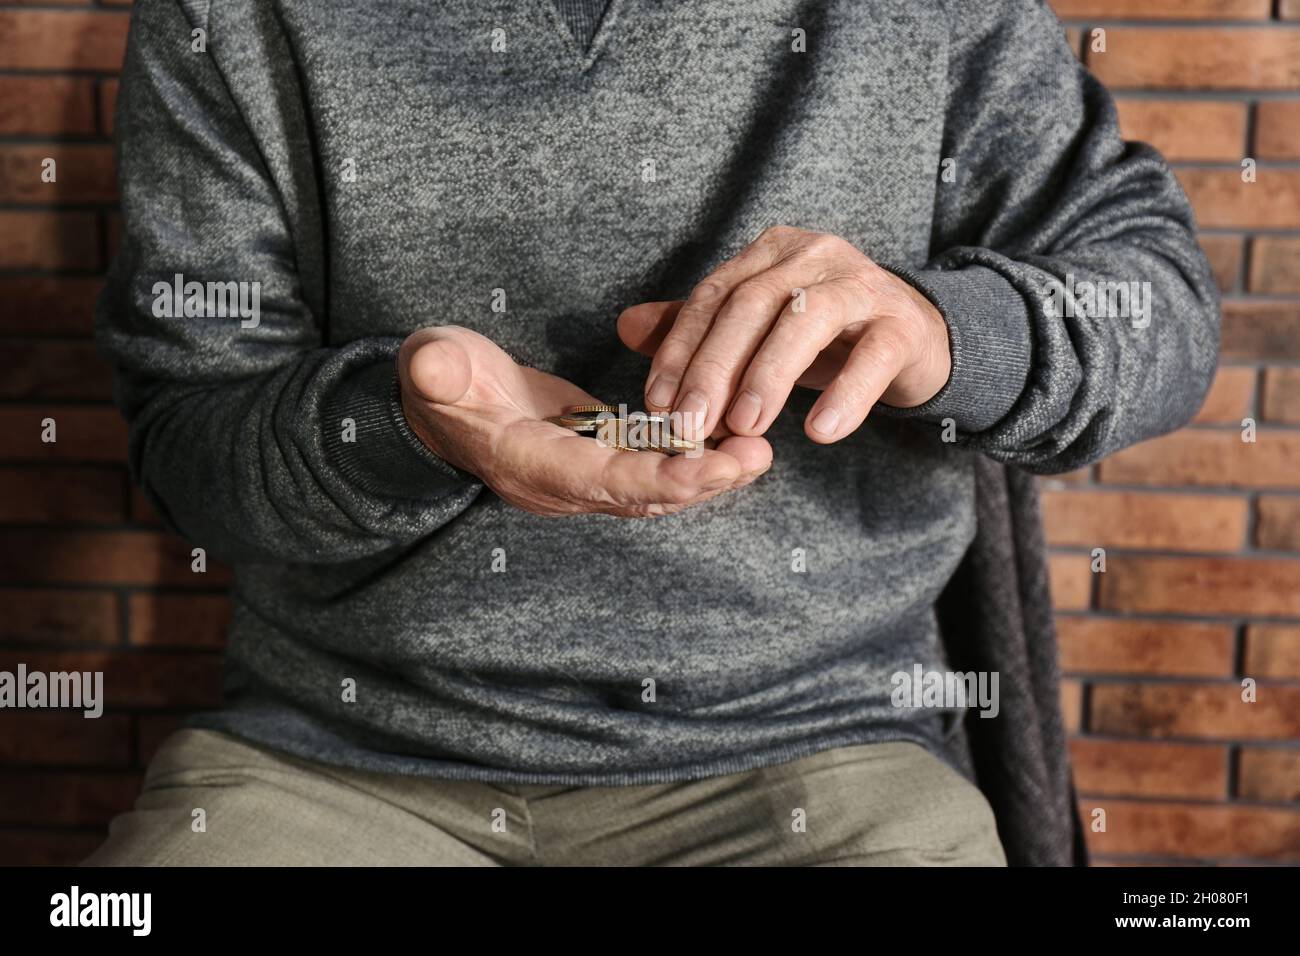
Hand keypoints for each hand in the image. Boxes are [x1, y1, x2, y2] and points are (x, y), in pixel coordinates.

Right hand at [397, 326, 771, 516]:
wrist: (438, 401)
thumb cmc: (437, 379)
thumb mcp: (430, 363)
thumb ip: (434, 369)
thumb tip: (433, 365)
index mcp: (526, 462)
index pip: (600, 479)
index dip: (658, 478)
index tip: (714, 466)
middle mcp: (560, 482)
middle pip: (641, 495)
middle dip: (701, 482)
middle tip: (758, 456)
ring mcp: (580, 474)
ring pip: (652, 487)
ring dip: (705, 474)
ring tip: (758, 451)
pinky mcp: (595, 456)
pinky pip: (650, 468)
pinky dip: (688, 459)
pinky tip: (729, 440)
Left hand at [617, 226, 950, 442]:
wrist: (914, 340)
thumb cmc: (823, 337)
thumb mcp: (756, 332)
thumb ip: (695, 327)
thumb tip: (625, 326)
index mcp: (771, 252)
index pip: (713, 296)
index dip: (680, 350)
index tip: (657, 403)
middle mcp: (814, 254)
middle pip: (752, 304)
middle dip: (715, 368)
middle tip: (691, 424)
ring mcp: (863, 284)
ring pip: (807, 320)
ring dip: (769, 376)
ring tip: (746, 427)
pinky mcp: (903, 324)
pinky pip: (872, 356)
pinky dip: (844, 394)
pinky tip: (819, 432)